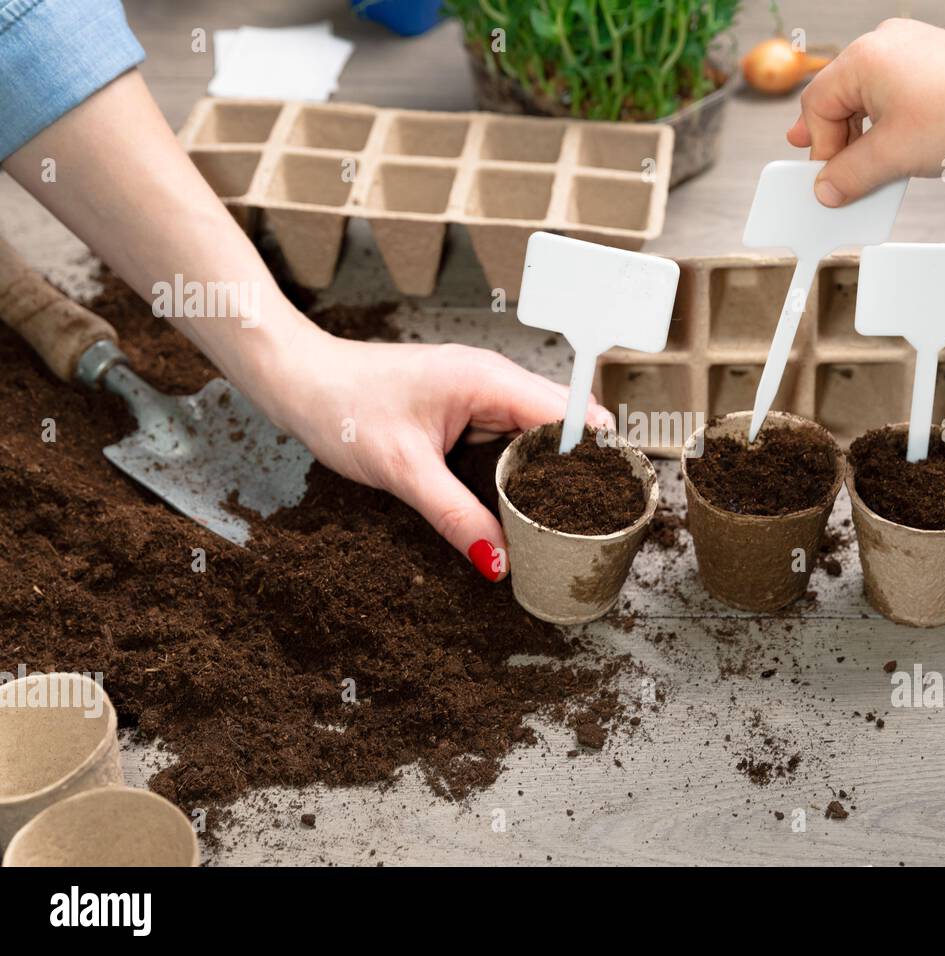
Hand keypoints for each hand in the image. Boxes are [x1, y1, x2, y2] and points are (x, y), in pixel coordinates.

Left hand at [263, 324, 613, 581]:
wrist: (299, 380)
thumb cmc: (343, 407)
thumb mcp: (403, 470)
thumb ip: (456, 516)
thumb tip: (500, 562)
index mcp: (489, 380)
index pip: (570, 414)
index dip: (598, 455)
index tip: (613, 498)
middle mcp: (494, 378)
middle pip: (564, 422)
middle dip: (583, 467)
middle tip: (594, 519)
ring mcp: (480, 391)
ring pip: (539, 430)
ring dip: (553, 468)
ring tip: (567, 516)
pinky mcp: (464, 406)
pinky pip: (512, 435)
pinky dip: (524, 465)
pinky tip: (524, 499)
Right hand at [788, 19, 944, 206]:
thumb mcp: (892, 157)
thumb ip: (848, 175)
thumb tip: (825, 190)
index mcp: (863, 58)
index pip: (817, 105)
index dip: (819, 148)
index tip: (831, 180)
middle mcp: (881, 42)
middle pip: (837, 96)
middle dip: (836, 139)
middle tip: (833, 172)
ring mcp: (906, 44)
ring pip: (863, 94)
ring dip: (862, 132)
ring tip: (872, 163)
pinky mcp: (927, 54)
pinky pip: (889, 88)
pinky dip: (885, 118)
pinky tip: (896, 143)